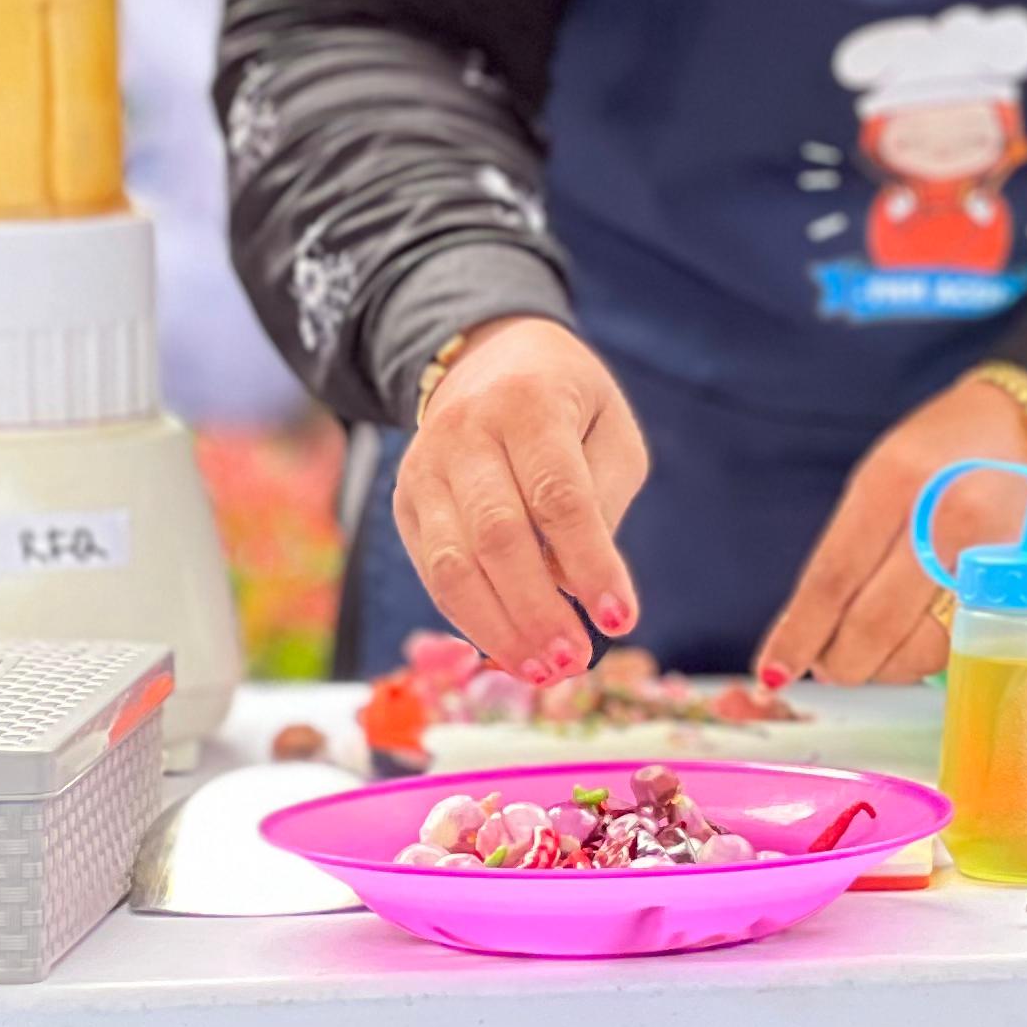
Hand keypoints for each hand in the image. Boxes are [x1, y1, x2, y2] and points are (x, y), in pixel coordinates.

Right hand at [393, 315, 648, 680]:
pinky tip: (507, 647)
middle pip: (498, 537)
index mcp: (528, 404)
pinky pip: (433, 573)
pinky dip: (470, 618)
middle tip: (577, 661)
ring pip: (453, 566)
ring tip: (543, 671)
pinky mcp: (405, 503)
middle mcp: (465, 434)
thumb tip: (575, 587)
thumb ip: (602, 500)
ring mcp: (424, 469)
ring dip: (499, 629)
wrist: (486, 356)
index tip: (622, 618)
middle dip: (539, 610)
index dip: (590, 563)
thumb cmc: (568, 403)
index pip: (558, 496)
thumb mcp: (609, 430)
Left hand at [756, 377, 1026, 686]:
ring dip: (880, 665)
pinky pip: (959, 646)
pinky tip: (909, 642)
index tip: (774, 668)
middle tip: (824, 665)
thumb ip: (844, 552)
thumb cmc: (939, 456)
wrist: (1023, 430)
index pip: (835, 578)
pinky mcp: (1023, 585)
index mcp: (897, 481)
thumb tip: (806, 634)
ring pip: (919, 647)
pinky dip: (922, 657)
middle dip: (838, 661)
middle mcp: (949, 517)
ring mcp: (993, 554)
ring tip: (869, 650)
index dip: (800, 633)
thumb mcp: (880, 479)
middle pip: (874, 623)